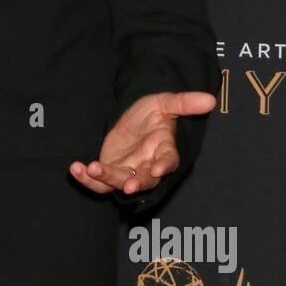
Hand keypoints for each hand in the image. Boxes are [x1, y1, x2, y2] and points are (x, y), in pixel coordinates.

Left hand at [69, 90, 215, 196]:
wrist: (133, 118)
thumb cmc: (152, 112)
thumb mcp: (165, 102)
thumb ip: (184, 103)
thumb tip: (210, 99)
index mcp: (164, 149)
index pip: (168, 160)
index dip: (164, 166)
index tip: (160, 170)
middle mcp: (147, 165)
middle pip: (144, 179)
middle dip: (136, 183)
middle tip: (128, 186)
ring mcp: (128, 171)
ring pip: (118, 182)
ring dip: (105, 178)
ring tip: (91, 168)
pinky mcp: (110, 172)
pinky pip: (98, 182)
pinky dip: (86, 179)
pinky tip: (75, 168)